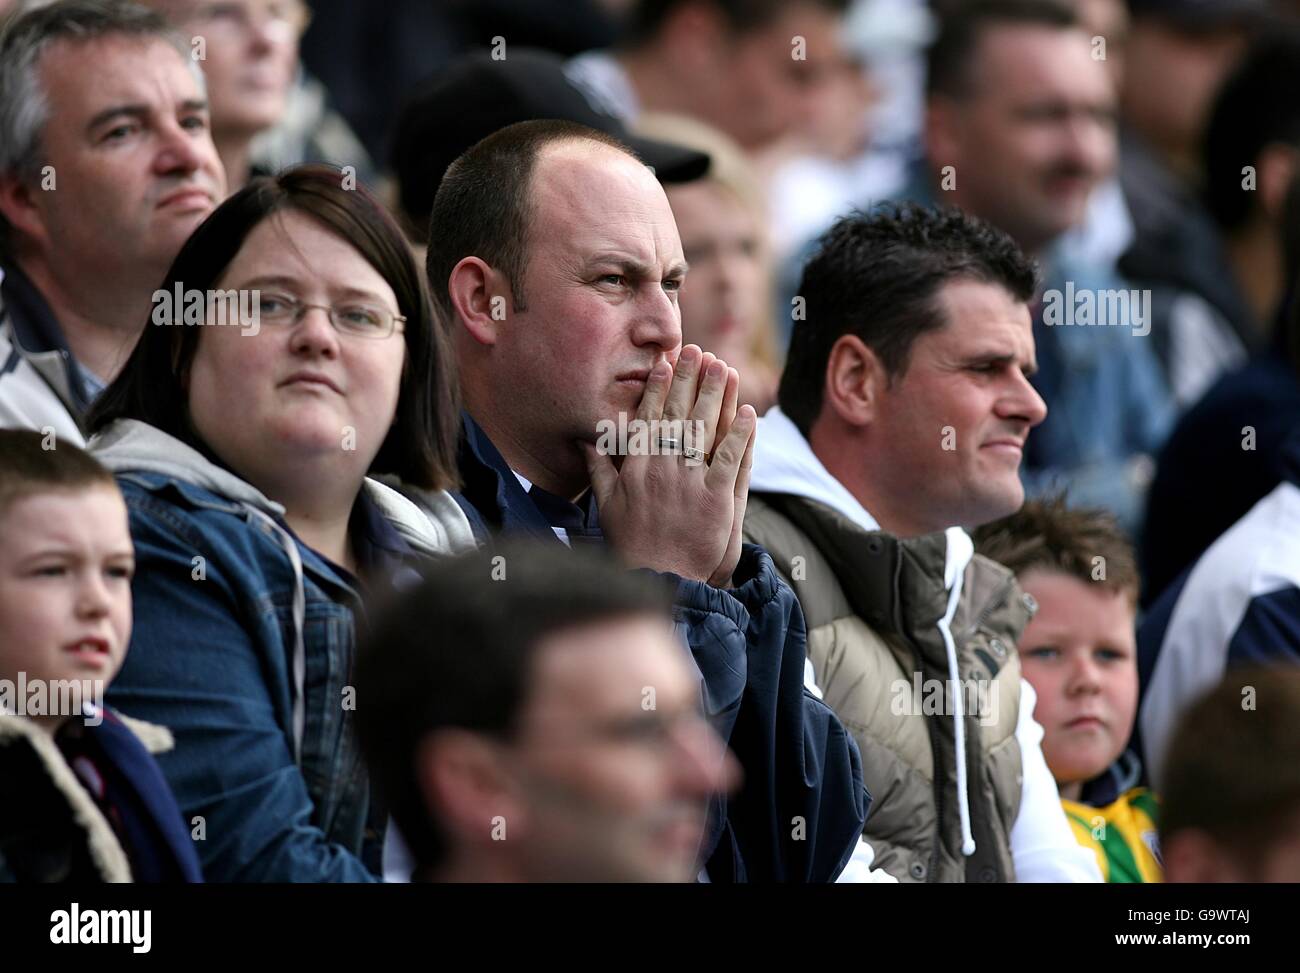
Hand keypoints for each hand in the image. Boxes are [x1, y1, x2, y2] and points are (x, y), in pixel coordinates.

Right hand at [584, 345, 756, 585]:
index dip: (660, 387)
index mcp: (636, 467)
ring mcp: (689, 482)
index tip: (667, 362)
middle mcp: (662, 468)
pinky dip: (740, 434)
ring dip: (717, 396)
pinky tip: (749, 413)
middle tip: (701, 351)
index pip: (649, 417)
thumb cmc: (631, 548)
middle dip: (690, 379)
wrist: (658, 582)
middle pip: (679, 414)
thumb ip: (599, 469)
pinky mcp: (716, 499)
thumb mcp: (606, 506)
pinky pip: (730, 458)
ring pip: (705, 429)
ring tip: (726, 369)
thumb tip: (587, 440)